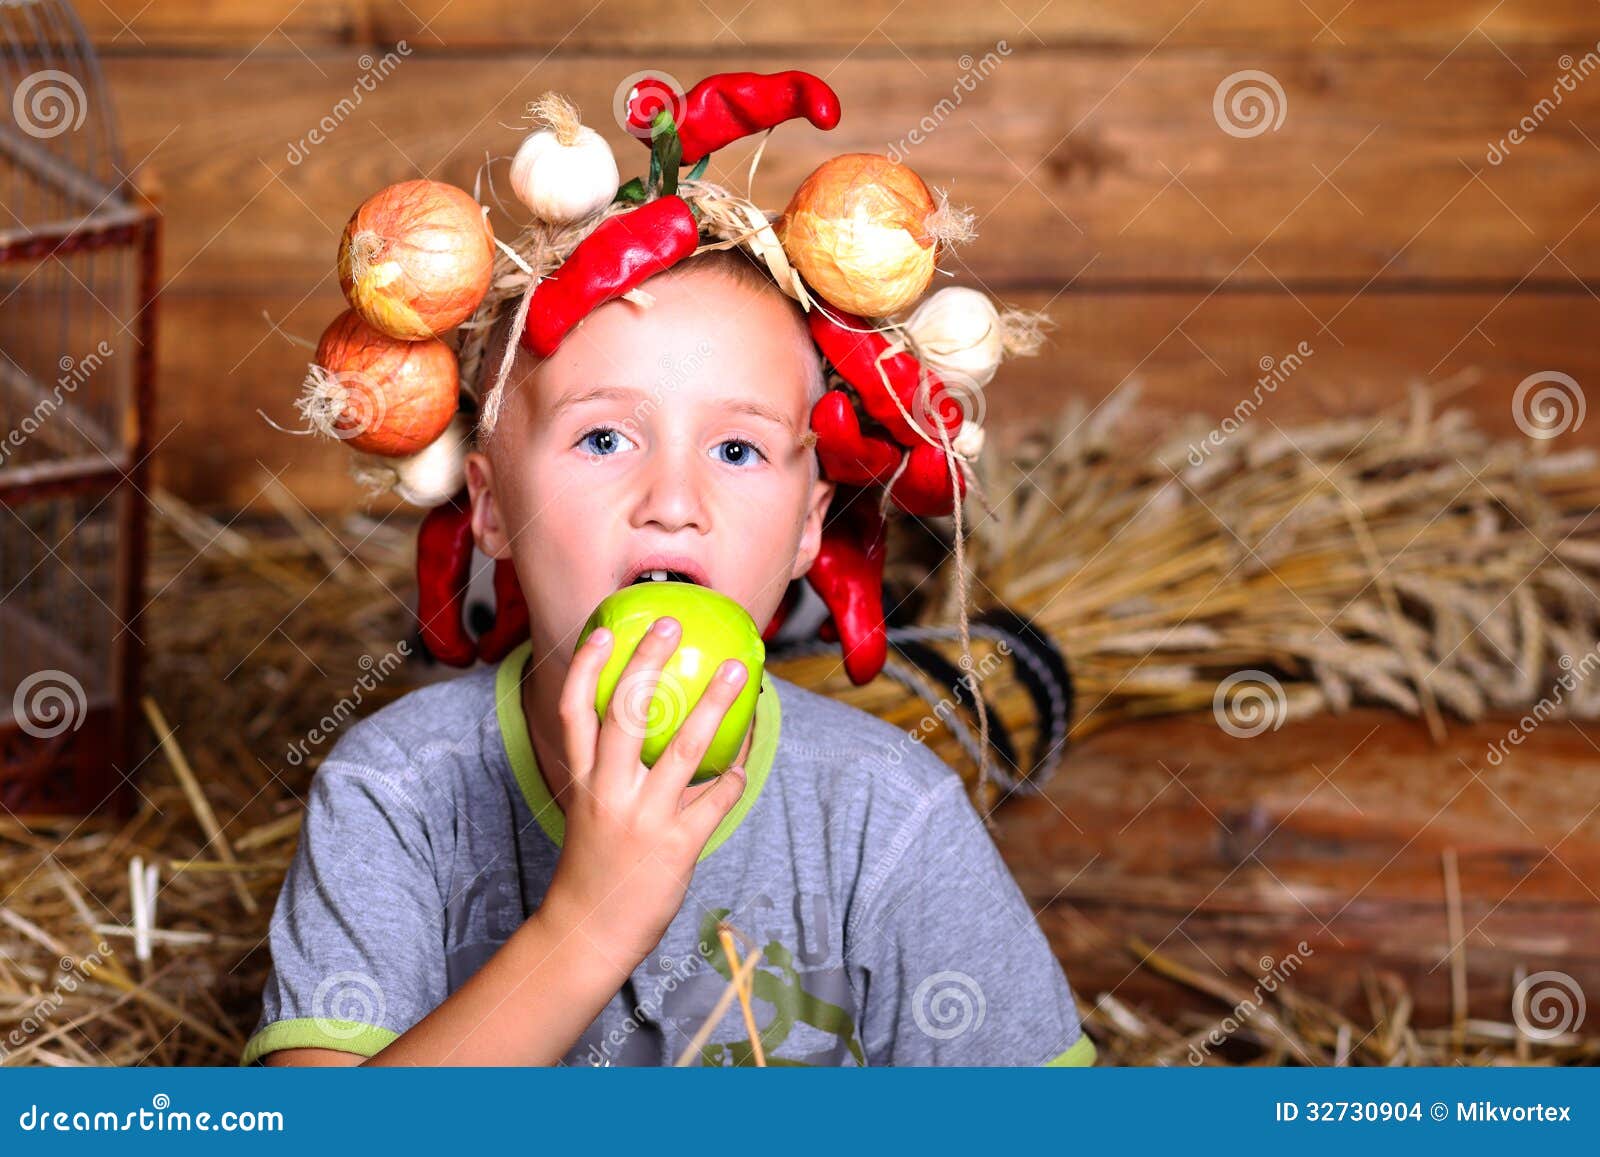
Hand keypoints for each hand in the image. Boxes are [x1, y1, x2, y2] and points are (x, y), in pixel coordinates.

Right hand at [541, 614, 751, 970]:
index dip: (587, 667)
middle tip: (672, 624)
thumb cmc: (594, 866)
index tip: (604, 629)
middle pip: (624, 713)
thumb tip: (642, 728)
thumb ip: (609, 772)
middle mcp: (609, 792)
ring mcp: (643, 818)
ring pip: (682, 748)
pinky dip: (735, 774)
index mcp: (583, 781)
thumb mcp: (590, 810)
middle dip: (648, 663)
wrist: (589, 933)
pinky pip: (717, 798)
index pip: (574, 711)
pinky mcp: (677, 845)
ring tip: (736, 671)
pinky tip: (747, 758)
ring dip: (714, 705)